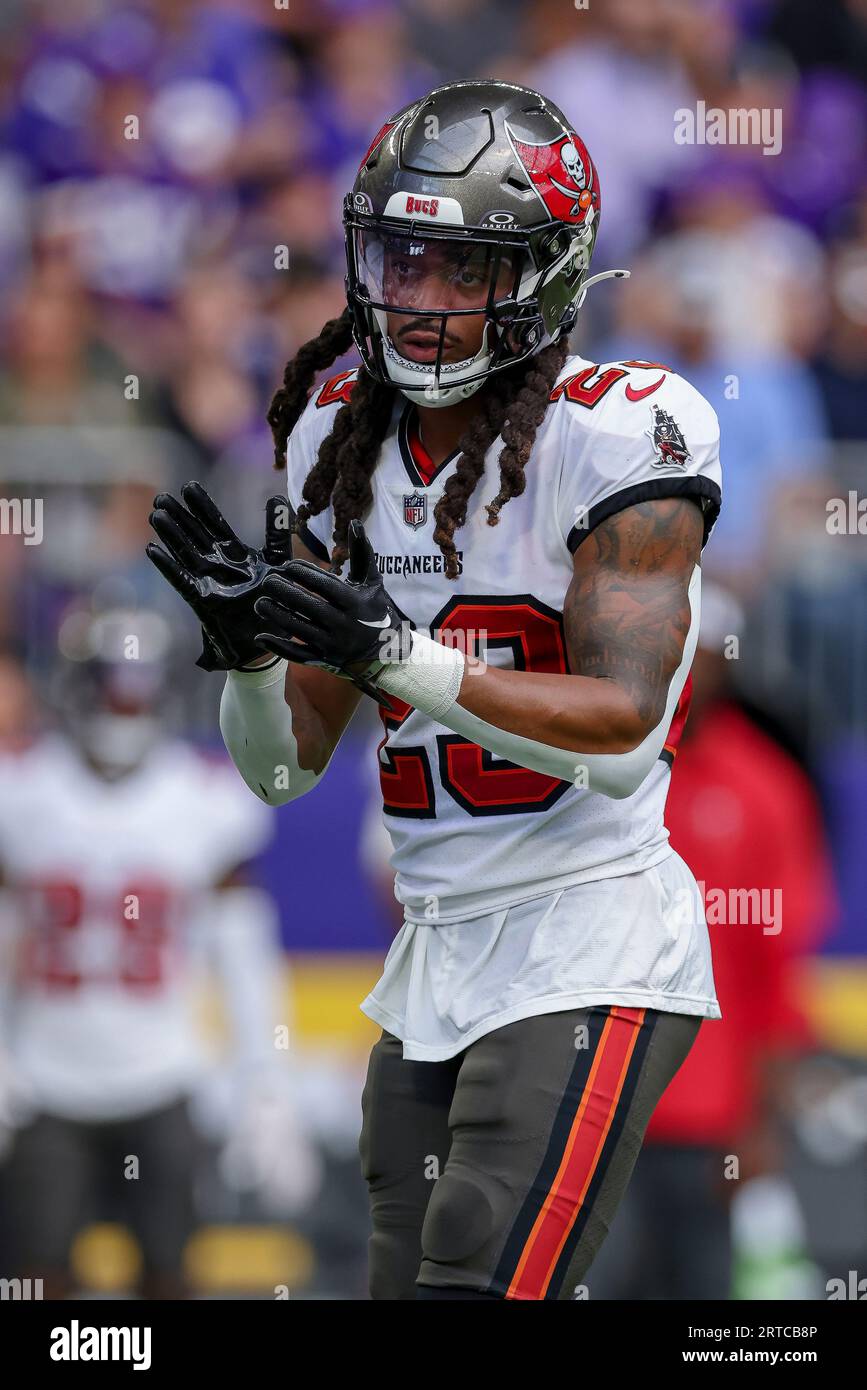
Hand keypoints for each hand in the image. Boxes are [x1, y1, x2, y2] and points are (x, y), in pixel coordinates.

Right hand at [146, 481, 293, 669]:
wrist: (268, 640)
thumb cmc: (273, 602)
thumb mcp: (279, 563)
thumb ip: (277, 533)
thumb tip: (279, 497)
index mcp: (236, 553)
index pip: (215, 524)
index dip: (202, 506)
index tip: (188, 486)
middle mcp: (217, 564)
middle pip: (195, 534)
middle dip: (180, 516)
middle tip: (161, 496)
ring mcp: (207, 581)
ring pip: (185, 552)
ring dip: (171, 535)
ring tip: (156, 515)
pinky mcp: (202, 600)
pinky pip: (181, 580)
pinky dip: (168, 566)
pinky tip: (153, 550)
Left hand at [253, 520, 410, 702]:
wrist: (387, 652)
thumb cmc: (377, 612)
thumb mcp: (372, 583)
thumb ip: (362, 554)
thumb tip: (354, 524)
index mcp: (355, 603)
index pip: (325, 586)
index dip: (304, 574)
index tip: (288, 566)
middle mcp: (344, 625)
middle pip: (309, 607)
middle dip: (286, 593)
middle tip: (268, 582)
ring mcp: (333, 645)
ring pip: (300, 630)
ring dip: (277, 616)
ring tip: (260, 603)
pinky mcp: (325, 660)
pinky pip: (298, 655)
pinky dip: (279, 647)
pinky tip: (261, 636)